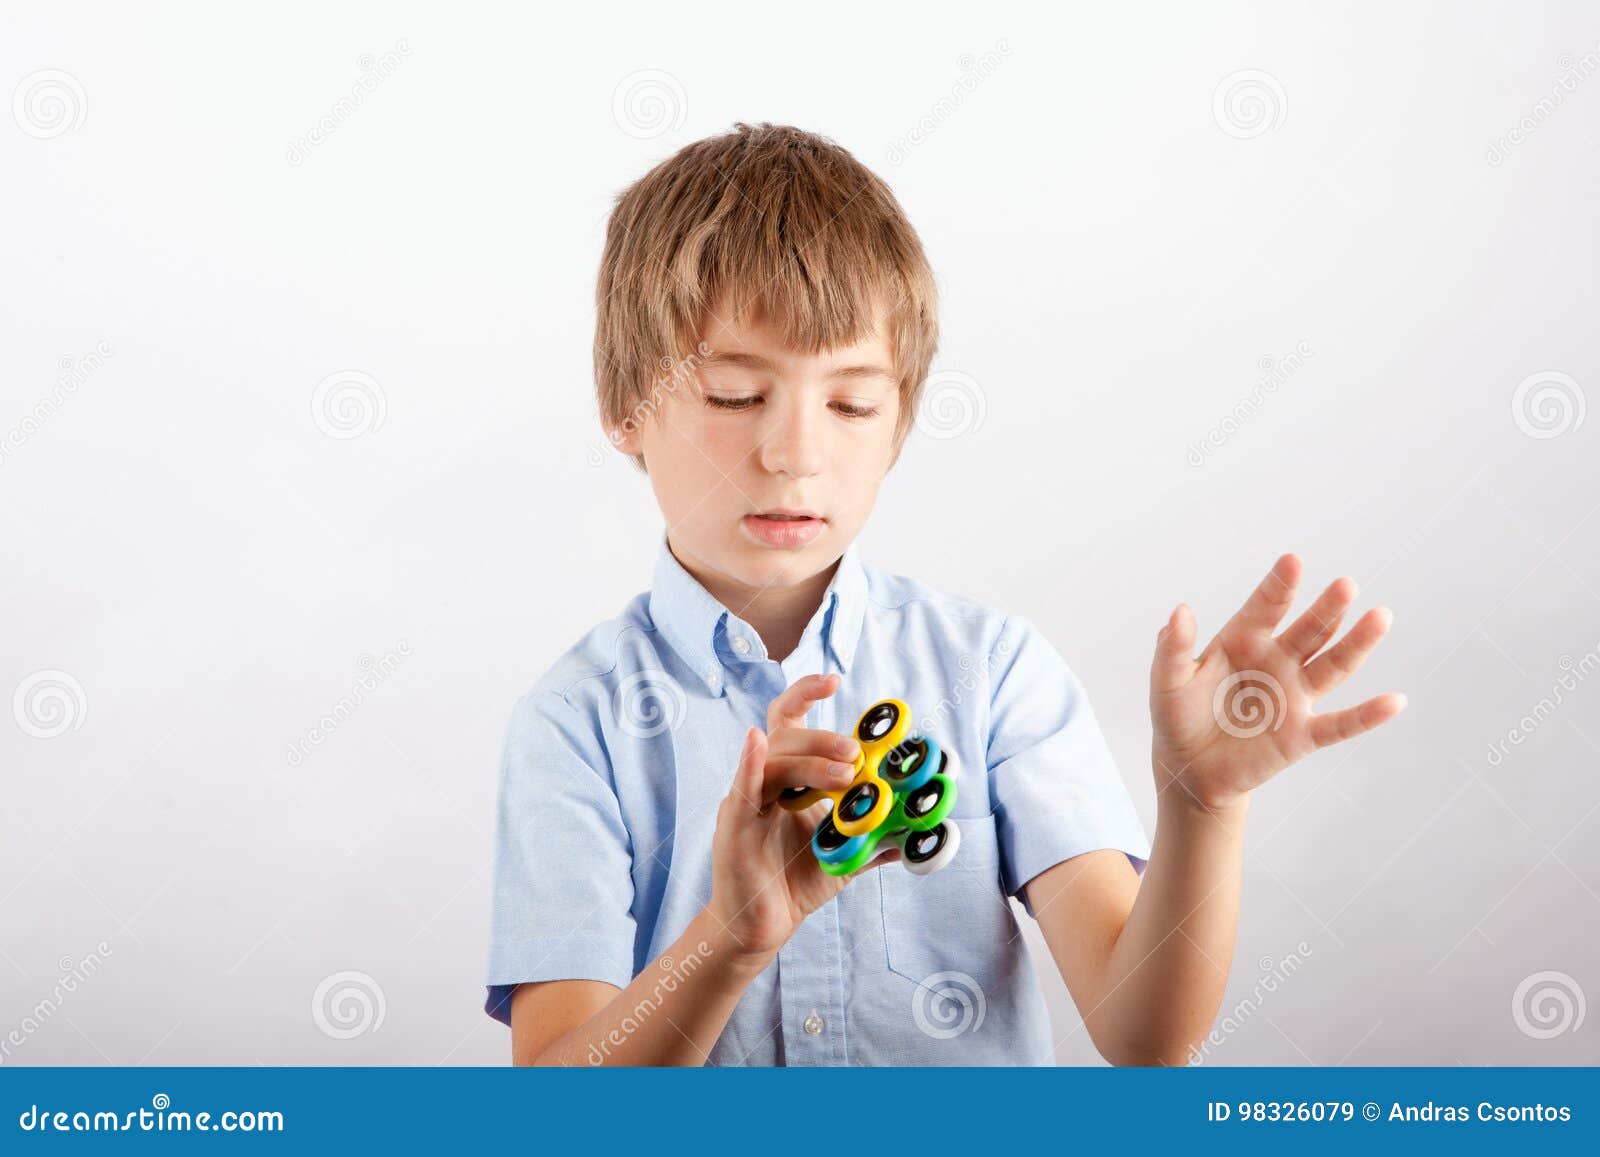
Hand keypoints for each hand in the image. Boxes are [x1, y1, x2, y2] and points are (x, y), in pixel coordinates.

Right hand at [703, 673, 901, 967]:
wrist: (764, 925)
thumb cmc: (797, 881)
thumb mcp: (845, 851)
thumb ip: (876, 832)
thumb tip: (922, 824)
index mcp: (788, 776)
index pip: (793, 721)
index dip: (808, 693)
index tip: (836, 681)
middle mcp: (765, 779)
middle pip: (788, 736)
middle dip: (824, 739)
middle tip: (857, 752)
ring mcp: (748, 799)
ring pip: (776, 761)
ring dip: (810, 760)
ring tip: (847, 774)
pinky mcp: (736, 824)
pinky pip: (744, 787)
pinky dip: (750, 762)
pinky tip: (754, 742)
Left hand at [1149, 554, 1406, 812]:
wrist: (1189, 768)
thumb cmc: (1178, 715)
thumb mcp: (1167, 682)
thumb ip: (1174, 648)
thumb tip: (1179, 610)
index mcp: (1244, 640)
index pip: (1266, 607)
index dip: (1280, 585)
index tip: (1292, 561)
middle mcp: (1277, 661)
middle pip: (1309, 630)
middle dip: (1327, 608)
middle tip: (1345, 585)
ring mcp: (1294, 696)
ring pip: (1332, 666)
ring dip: (1356, 644)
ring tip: (1380, 616)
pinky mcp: (1303, 735)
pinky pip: (1340, 724)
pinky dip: (1367, 715)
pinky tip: (1395, 701)